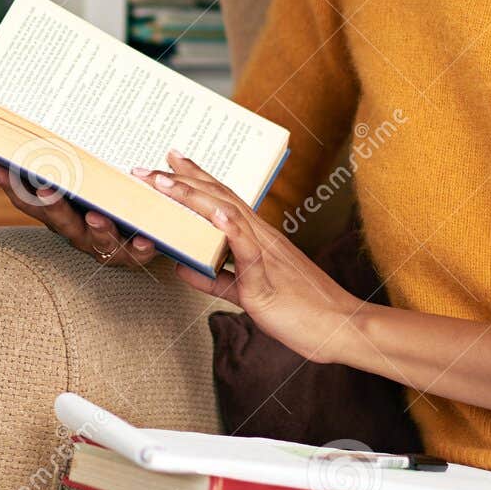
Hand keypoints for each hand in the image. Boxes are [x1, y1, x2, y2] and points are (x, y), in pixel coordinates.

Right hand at [0, 163, 158, 267]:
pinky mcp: (133, 254)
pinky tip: (146, 237)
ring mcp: (103, 247)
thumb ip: (74, 162)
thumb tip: (46, 129)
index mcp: (60, 214)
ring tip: (97, 216)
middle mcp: (77, 232)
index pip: (30, 202)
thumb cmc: (109, 196)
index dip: (12, 186)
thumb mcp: (91, 176)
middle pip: (61, 223)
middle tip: (47, 189)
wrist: (146, 230)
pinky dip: (140, 247)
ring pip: (97, 241)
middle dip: (53, 206)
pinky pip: (137, 254)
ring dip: (97, 229)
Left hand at [133, 150, 362, 363]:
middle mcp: (262, 239)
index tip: (171, 160)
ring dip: (193, 196)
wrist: (341, 328)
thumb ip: (216, 280)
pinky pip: (248, 252)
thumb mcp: (248, 293)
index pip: (222, 200)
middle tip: (149, 166)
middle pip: (217, 199)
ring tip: (165, 181)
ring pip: (227, 216)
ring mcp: (266, 256)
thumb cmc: (302, 312)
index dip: (196, 179)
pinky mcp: (266, 281)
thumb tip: (184, 267)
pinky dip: (231, 229)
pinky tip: (216, 213)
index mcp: (258, 240)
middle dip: (181, 180)